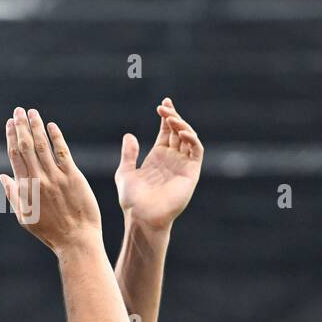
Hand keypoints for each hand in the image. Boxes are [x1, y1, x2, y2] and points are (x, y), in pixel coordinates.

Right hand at [0, 107, 101, 251]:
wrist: (76, 240)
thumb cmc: (50, 232)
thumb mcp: (25, 217)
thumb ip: (13, 195)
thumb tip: (3, 176)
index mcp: (25, 189)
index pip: (14, 156)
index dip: (10, 137)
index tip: (9, 123)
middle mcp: (38, 180)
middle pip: (26, 147)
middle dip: (20, 127)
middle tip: (17, 111)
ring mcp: (55, 178)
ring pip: (42, 146)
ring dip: (36, 127)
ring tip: (32, 113)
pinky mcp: (73, 177)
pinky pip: (62, 153)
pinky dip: (56, 137)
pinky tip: (51, 126)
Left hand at [115, 97, 202, 231]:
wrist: (142, 217)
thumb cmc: (132, 200)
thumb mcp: (125, 172)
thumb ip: (129, 154)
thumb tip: (129, 135)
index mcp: (158, 157)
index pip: (166, 132)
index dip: (166, 117)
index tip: (162, 104)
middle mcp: (172, 159)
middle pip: (178, 131)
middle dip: (173, 117)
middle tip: (164, 107)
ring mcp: (182, 165)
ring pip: (189, 138)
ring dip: (182, 125)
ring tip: (170, 118)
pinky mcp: (191, 173)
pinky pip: (196, 151)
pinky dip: (192, 139)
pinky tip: (181, 132)